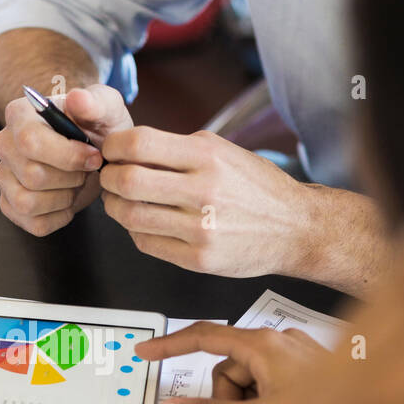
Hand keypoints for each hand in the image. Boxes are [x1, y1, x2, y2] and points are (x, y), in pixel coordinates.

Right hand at [0, 85, 130, 236]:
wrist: (95, 151)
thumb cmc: (97, 127)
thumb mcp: (107, 109)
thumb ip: (96, 102)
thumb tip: (77, 98)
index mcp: (20, 114)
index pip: (29, 142)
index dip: (67, 156)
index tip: (94, 157)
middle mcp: (4, 144)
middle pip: (31, 175)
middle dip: (70, 178)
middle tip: (86, 170)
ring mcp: (3, 176)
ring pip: (27, 203)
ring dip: (63, 199)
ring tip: (76, 183)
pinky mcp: (10, 205)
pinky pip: (34, 224)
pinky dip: (60, 217)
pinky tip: (69, 200)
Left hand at [100, 126, 315, 276]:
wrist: (295, 229)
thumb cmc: (258, 189)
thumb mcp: (224, 152)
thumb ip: (178, 149)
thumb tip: (129, 149)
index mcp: (208, 157)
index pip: (139, 144)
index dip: (114, 146)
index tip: (111, 150)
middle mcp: (204, 191)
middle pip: (127, 181)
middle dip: (108, 177)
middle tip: (109, 177)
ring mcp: (200, 229)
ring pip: (130, 216)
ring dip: (115, 207)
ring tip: (121, 201)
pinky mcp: (198, 259)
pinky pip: (146, 243)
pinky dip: (135, 231)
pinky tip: (144, 223)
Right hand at [135, 321, 323, 403]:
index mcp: (266, 346)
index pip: (205, 338)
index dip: (171, 345)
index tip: (146, 352)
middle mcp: (282, 342)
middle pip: (227, 368)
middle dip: (227, 399)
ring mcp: (297, 355)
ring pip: (248, 378)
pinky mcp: (308, 369)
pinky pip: (269, 381)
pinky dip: (266, 401)